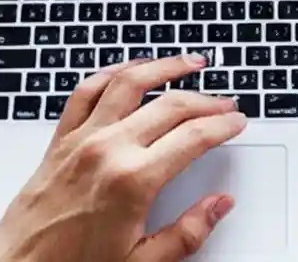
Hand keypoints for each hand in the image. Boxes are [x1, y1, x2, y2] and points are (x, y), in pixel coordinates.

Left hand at [0, 54, 247, 261]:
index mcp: (133, 181)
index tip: (236, 122)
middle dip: (206, 100)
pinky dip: (113, 73)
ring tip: (188, 63)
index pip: (193, 137)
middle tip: (225, 103)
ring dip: (164, 67)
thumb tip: (219, 205)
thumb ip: (187, 233)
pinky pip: (87, 90)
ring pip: (130, 82)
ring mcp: (82, 139)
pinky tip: (130, 70)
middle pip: (170, 106)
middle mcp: (108, 150)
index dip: (223, 125)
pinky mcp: (60, 139)